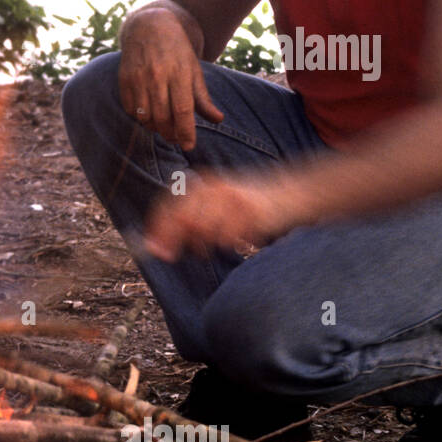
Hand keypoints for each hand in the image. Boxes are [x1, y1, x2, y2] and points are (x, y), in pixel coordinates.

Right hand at [119, 8, 223, 149]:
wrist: (150, 26)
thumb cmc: (177, 52)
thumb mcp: (194, 70)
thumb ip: (203, 97)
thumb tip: (218, 119)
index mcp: (179, 72)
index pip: (183, 110)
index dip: (186, 131)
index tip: (189, 145)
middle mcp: (158, 75)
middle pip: (163, 117)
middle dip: (170, 134)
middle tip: (176, 138)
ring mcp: (138, 77)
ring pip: (145, 116)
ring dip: (155, 128)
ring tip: (163, 127)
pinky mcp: (124, 79)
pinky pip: (131, 109)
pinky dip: (140, 117)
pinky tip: (148, 114)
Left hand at [141, 172, 289, 262]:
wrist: (290, 193)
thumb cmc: (246, 205)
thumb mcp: (216, 205)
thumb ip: (190, 221)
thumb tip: (159, 245)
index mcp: (203, 184)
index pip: (170, 204)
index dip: (157, 227)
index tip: (151, 247)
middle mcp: (215, 188)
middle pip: (181, 217)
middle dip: (171, 239)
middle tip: (167, 257)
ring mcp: (233, 198)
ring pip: (203, 230)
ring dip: (202, 245)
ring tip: (210, 247)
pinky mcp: (250, 211)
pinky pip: (228, 237)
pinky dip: (228, 244)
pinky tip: (235, 240)